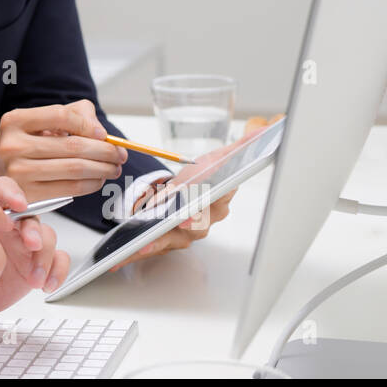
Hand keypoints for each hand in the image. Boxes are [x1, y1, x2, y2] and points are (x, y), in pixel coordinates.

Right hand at [0, 101, 123, 200]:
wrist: (4, 174)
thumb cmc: (30, 145)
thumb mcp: (46, 121)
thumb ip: (76, 114)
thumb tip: (100, 132)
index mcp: (15, 120)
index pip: (61, 116)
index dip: (88, 125)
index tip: (104, 134)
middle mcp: (12, 145)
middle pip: (72, 145)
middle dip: (104, 150)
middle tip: (119, 154)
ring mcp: (19, 171)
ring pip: (75, 168)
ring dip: (102, 168)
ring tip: (113, 167)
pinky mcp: (29, 194)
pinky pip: (71, 188)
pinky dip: (91, 183)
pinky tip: (98, 179)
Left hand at [0, 177, 70, 321]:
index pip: (2, 190)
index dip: (12, 193)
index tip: (18, 205)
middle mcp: (9, 225)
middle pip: (29, 215)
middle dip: (33, 229)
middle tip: (31, 244)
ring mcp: (24, 245)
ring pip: (47, 236)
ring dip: (44, 255)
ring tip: (34, 277)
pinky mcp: (36, 264)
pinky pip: (57, 260)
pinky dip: (57, 271)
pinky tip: (47, 285)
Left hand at [108, 114, 283, 271]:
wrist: (198, 187)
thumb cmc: (209, 174)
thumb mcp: (223, 157)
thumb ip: (242, 146)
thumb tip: (263, 131)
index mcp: (219, 200)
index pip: (211, 207)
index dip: (199, 213)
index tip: (186, 216)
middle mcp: (206, 221)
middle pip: (189, 229)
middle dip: (168, 234)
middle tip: (149, 238)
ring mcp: (188, 232)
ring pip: (169, 240)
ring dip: (149, 246)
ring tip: (130, 249)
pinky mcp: (170, 238)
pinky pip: (155, 245)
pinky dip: (139, 251)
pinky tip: (123, 255)